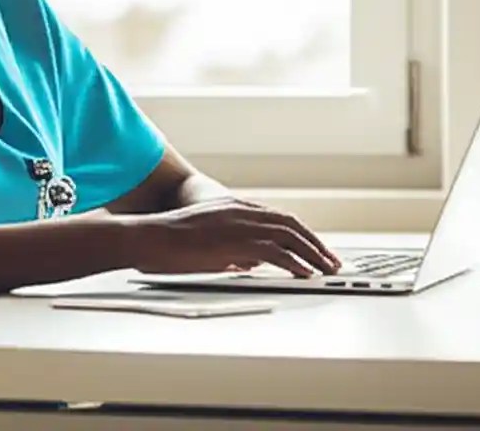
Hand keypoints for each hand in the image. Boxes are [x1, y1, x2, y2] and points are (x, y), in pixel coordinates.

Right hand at [124, 198, 341, 276]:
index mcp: (233, 207)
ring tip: (326, 269)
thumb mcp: (205, 243)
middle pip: (290, 224)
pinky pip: (276, 252)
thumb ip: (231, 249)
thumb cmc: (167, 242)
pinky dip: (295, 263)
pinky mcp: (236, 241)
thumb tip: (250, 263)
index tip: (314, 248)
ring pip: (289, 236)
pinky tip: (305, 274)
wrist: (149, 237)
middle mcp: (241, 211)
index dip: (300, 233)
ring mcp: (239, 224)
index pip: (277, 217)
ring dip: (312, 253)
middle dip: (314, 243)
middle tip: (330, 260)